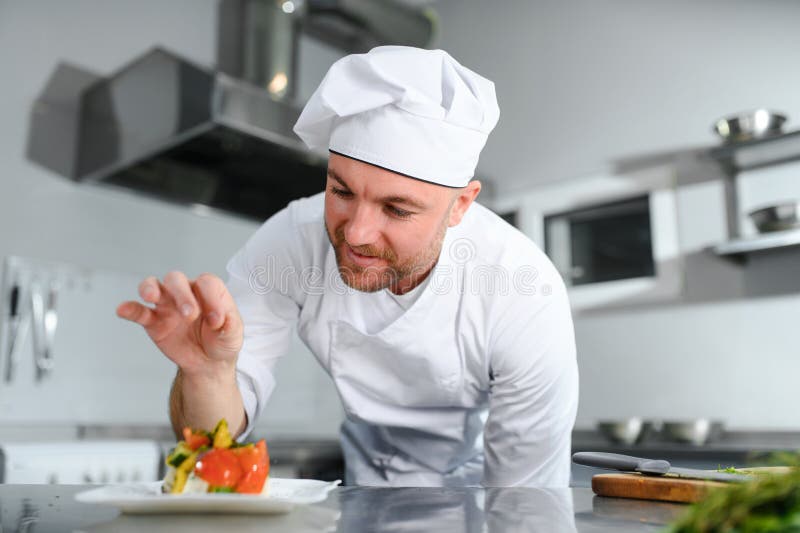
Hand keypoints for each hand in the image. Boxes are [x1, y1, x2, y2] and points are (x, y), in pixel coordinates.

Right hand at [116, 272, 242, 378]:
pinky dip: (130, 308)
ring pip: (153, 285)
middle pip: (176, 279)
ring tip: (151, 296)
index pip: (206, 283)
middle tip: (190, 314)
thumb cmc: (222, 340)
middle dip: (181, 294)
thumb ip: (230, 323)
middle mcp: (185, 292)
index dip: (212, 299)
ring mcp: (167, 306)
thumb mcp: (234, 333)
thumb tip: (218, 319)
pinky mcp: (153, 322)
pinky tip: (123, 309)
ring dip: (149, 288)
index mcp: (208, 291)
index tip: (217, 321)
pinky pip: (138, 311)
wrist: (209, 363)